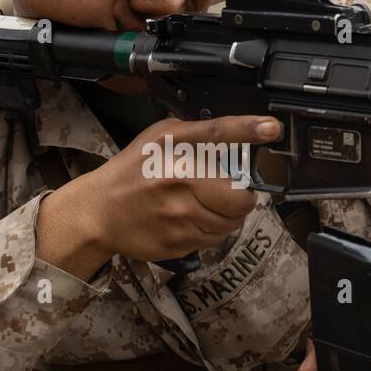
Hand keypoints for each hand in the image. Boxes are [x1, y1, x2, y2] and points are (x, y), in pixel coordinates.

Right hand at [73, 114, 280, 263]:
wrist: (99, 212)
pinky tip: (195, 218)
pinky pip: (216, 238)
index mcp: (172, 148)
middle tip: (233, 191)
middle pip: (239, 195)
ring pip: (232, 221)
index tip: (271, 128)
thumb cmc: (132, 171)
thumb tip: (239, 135)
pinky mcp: (179, 241)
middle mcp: (177, 179)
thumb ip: (195, 134)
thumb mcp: (159, 138)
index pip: (217, 134)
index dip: (248, 130)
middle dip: (243, 195)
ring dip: (229, 215)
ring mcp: (179, 215)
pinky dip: (214, 230)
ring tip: (209, 205)